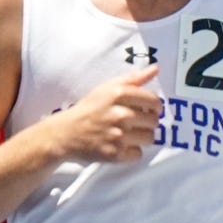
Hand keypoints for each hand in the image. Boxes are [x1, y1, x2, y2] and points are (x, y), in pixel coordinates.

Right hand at [43, 67, 161, 162]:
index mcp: (118, 94)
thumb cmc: (89, 109)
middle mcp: (119, 114)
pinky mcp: (115, 154)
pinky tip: (119, 145)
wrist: (66, 133)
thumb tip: (156, 68)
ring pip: (149, 138)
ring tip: (127, 134)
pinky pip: (138, 154)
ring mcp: (118, 135)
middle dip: (146, 122)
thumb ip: (133, 78)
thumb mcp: (107, 88)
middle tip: (133, 123)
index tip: (148, 109)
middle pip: (154, 121)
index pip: (154, 101)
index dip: (154, 106)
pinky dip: (131, 152)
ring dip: (141, 137)